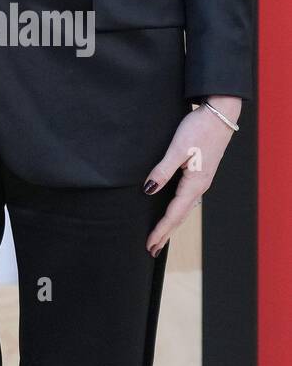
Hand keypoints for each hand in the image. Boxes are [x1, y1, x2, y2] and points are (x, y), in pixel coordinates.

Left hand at [144, 96, 241, 255]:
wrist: (219, 116)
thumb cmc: (198, 129)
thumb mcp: (177, 149)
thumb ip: (162, 170)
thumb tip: (147, 190)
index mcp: (195, 184)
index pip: (174, 214)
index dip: (161, 230)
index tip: (150, 244)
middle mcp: (199, 187)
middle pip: (179, 216)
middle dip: (166, 233)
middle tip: (152, 249)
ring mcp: (201, 181)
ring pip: (183, 208)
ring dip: (171, 223)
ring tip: (160, 235)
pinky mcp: (200, 173)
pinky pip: (186, 198)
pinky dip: (176, 210)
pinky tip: (172, 210)